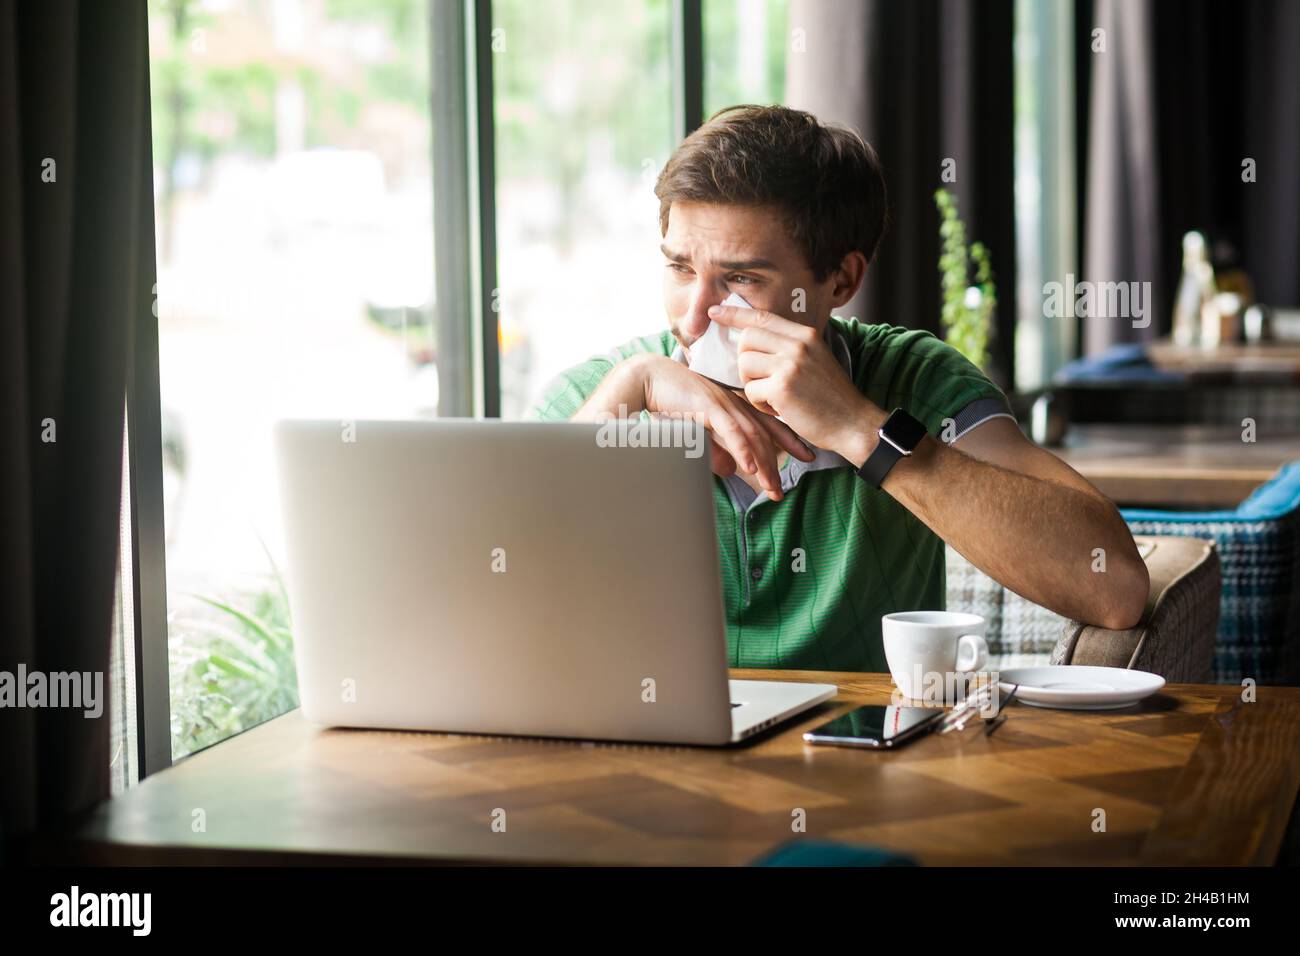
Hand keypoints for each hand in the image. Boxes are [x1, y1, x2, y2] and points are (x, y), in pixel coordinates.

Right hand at [633, 354, 814, 499]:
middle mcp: (735, 404)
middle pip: (764, 436)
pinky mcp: (708, 407)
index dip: (790, 440)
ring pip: (751, 437)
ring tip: (772, 488)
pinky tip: (751, 467)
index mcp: (735, 405)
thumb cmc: (672, 401)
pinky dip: (742, 450)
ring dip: (763, 464)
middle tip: (782, 491)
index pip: (769, 424)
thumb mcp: (698, 430)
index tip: (809, 456)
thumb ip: (714, 449)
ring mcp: (723, 404)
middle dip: (776, 465)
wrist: (649, 378)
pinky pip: (730, 431)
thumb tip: (727, 471)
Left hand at [709, 304, 885, 459]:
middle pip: (747, 339)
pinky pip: (750, 391)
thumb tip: (751, 340)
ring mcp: (790, 365)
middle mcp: (798, 344)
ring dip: (752, 384)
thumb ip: (789, 347)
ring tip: (773, 396)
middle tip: (760, 379)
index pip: (762, 316)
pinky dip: (759, 404)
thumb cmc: (831, 397)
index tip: (715, 311)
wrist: (853, 423)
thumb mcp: (815, 360)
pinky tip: (779, 408)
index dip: (734, 313)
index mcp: (805, 335)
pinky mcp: (782, 388)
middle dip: (745, 361)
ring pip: (744, 365)